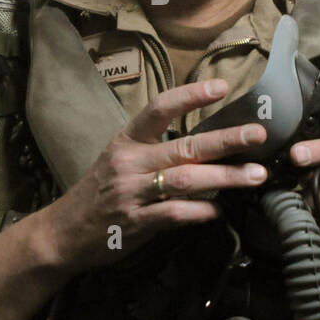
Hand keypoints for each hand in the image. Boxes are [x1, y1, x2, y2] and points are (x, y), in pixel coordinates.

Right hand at [41, 79, 268, 272]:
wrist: (62, 233)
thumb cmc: (97, 193)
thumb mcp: (118, 161)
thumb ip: (155, 152)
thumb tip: (205, 147)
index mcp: (126, 141)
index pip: (159, 108)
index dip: (190, 96)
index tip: (222, 87)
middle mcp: (130, 162)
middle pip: (185, 146)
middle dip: (226, 140)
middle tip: (258, 134)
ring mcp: (133, 192)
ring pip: (187, 179)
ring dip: (225, 178)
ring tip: (256, 176)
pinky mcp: (136, 222)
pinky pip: (175, 213)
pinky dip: (201, 211)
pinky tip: (219, 211)